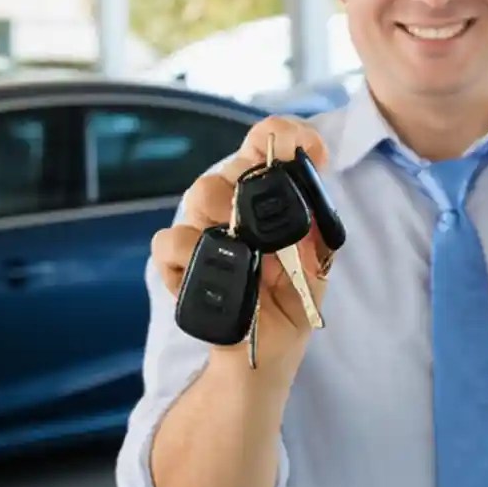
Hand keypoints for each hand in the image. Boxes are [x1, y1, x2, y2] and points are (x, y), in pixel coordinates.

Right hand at [151, 115, 333, 384]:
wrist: (264, 352)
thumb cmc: (291, 301)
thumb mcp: (316, 272)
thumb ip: (315, 244)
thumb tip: (307, 223)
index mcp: (272, 196)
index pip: (271, 142)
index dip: (286, 134)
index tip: (306, 150)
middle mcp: (236, 203)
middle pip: (232, 167)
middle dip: (248, 188)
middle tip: (261, 225)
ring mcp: (204, 227)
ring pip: (199, 194)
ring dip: (221, 221)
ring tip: (239, 256)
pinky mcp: (179, 260)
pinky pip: (170, 241)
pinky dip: (187, 258)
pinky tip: (207, 279)